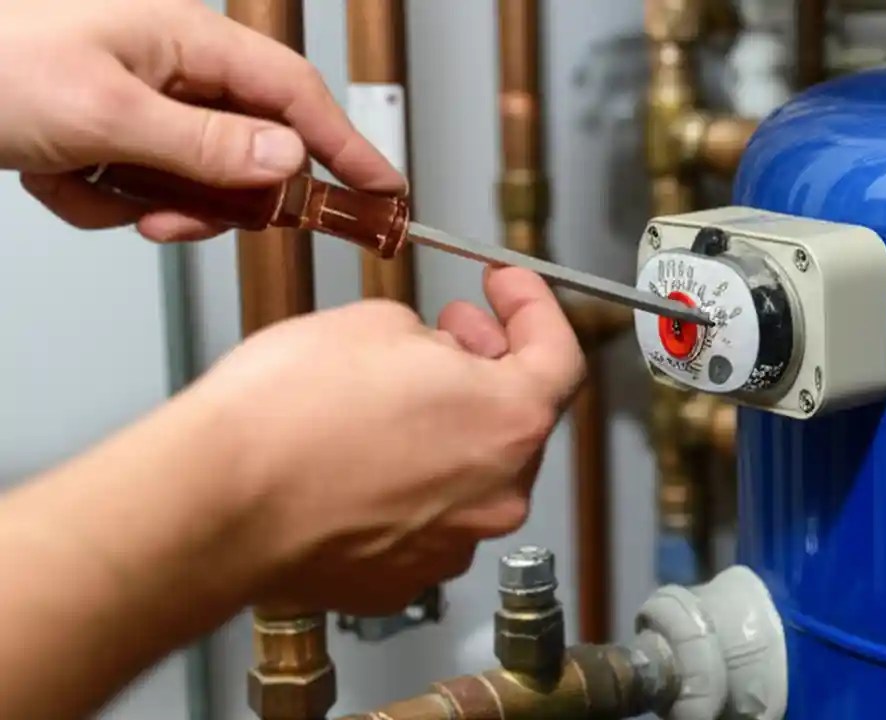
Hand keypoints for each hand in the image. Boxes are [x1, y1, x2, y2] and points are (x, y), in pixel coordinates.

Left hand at [0, 0, 400, 240]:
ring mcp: (137, 102)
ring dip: (140, 200)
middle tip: (175, 217)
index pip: (295, 95)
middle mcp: (170, 68)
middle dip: (209, 196)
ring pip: (188, 179)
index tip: (383, 191)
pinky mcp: (106, 133)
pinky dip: (95, 198)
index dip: (346, 145)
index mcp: (185, 40)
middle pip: (245, 149)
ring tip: (89, 186)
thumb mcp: (105, 113)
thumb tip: (286, 161)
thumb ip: (206, 144)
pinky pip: (134, 187)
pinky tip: (54, 177)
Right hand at [178, 268, 584, 613]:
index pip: (561, 357)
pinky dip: (408, 482)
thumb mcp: (376, 323)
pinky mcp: (400, 579)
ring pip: (469, 473)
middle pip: (516, 419)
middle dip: (489, 365)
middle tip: (455, 329)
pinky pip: (422, 518)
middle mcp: (497, 495)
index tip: (511, 288)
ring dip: (447, 426)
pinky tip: (363, 455)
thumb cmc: (286, 413)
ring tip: (392, 391)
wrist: (216, 502)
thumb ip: (432, 338)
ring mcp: (452, 545)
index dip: (536, 309)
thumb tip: (433, 354)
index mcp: (509, 422)